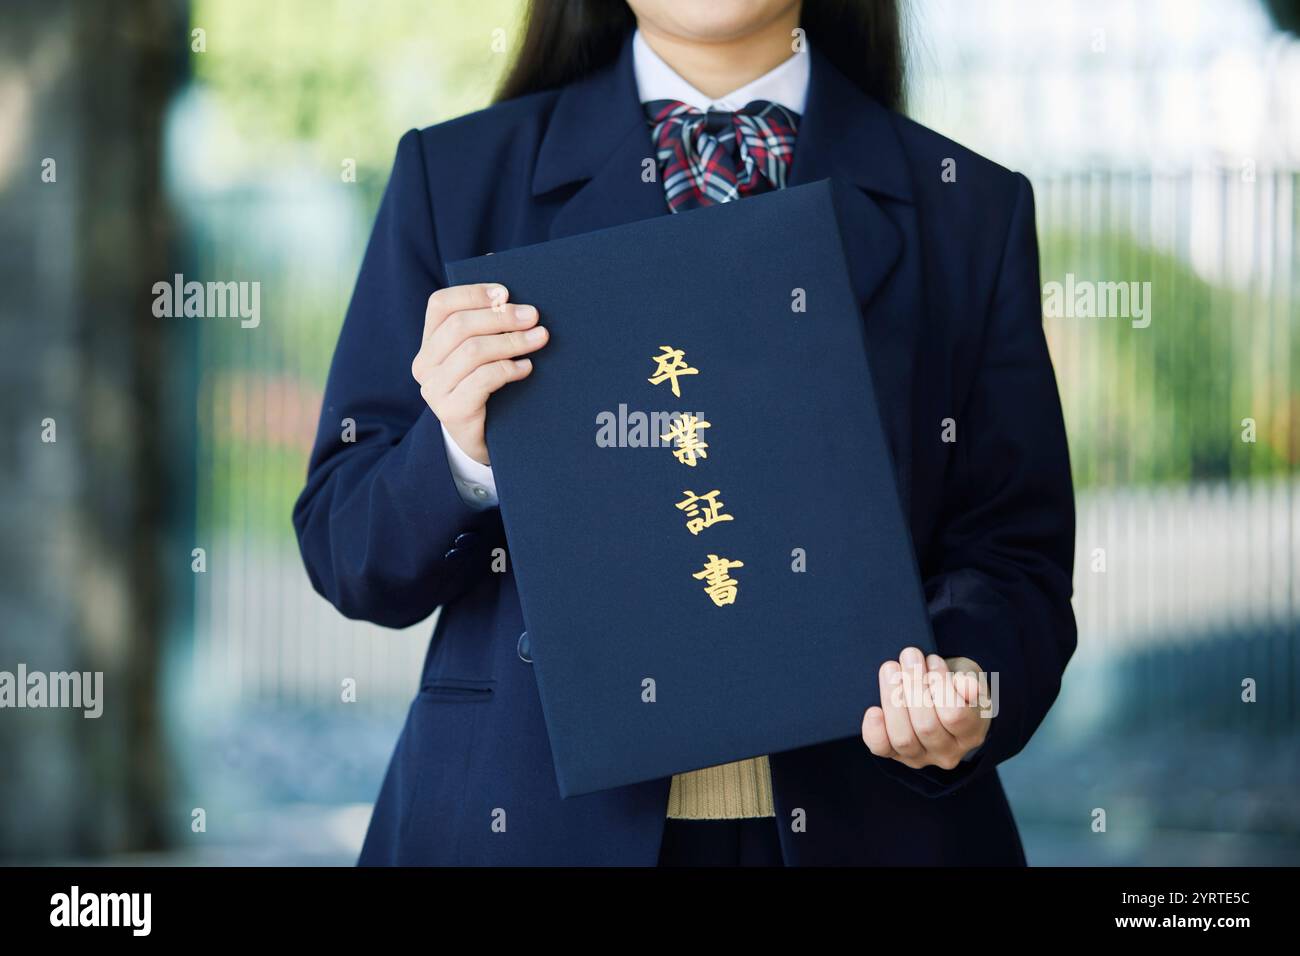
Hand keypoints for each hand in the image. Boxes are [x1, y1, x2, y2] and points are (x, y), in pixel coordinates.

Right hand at [411, 283, 548, 464]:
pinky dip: (509, 369)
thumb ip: (488, 325)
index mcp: (430, 342)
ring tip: (539, 339)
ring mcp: (434, 389)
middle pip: (461, 326)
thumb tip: (507, 286)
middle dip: (502, 317)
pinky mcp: (451, 411)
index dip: (473, 293)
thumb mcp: (483, 355)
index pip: (441, 305)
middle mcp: (425, 364)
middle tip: (534, 316)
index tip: (506, 293)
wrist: (481, 441)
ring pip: (473, 351)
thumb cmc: (487, 390)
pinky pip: (483, 380)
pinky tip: (527, 368)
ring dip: (512, 342)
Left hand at [862, 648, 990, 770]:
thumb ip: (968, 681)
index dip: (941, 685)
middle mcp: (947, 752)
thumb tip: (967, 685)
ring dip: (893, 699)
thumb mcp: (968, 678)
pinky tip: (874, 710)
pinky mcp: (895, 754)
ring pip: (903, 738)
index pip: (955, 716)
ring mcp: (920, 756)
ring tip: (891, 668)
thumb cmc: (955, 687)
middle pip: (926, 726)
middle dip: (914, 685)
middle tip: (909, 655)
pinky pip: (881, 748)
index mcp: (971, 733)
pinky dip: (875, 730)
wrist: (940, 702)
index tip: (933, 660)